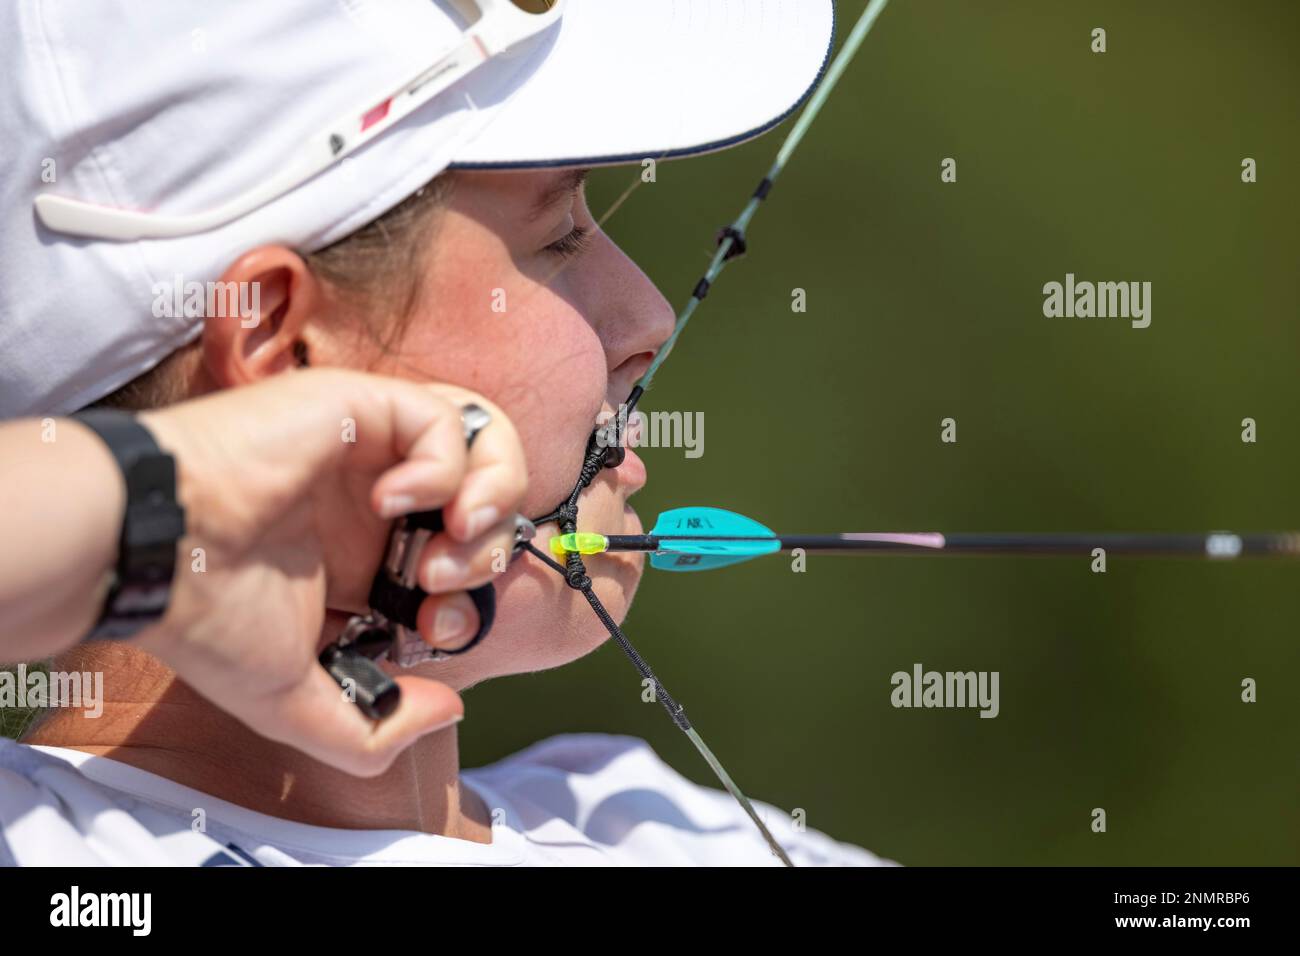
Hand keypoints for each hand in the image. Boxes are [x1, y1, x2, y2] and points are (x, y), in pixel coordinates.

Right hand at [133, 369, 526, 774]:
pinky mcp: (359, 407)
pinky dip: (443, 465)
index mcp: (366, 558)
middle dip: (489, 554)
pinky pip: (444, 418)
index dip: (473, 599)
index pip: (461, 563)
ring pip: (484, 446)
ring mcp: (370, 450)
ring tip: (446, 536)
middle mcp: (376, 499)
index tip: (437, 629)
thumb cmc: (208, 619)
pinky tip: (389, 500)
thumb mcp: (293, 698)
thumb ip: (373, 729)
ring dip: (489, 500)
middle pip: (489, 503)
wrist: (155, 553)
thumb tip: (450, 710)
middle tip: (437, 582)